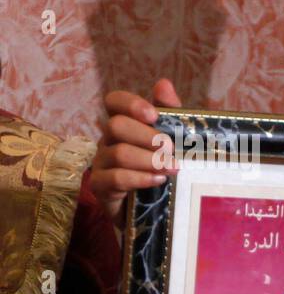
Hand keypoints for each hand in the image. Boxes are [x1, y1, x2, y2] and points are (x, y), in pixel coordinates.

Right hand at [89, 78, 182, 223]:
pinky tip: (159, 180)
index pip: (114, 101)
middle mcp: (107, 140)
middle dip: (147, 136)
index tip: (154, 116)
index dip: (131, 104)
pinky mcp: (101, 187)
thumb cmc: (160, 169)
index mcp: (123, 125)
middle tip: (171, 149)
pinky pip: (116, 178)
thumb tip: (164, 83)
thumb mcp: (171, 141)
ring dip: (149, 160)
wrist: (149, 210)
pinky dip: (140, 178)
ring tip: (173, 168)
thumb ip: (170, 114)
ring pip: (119, 153)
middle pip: (116, 125)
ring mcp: (101, 164)